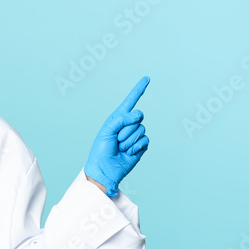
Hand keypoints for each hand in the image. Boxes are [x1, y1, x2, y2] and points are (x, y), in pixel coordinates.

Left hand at [84, 76, 150, 196]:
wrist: (105, 170)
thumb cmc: (101, 150)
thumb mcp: (107, 130)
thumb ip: (122, 119)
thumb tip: (138, 115)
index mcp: (118, 118)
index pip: (130, 101)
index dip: (138, 90)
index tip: (146, 79)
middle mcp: (128, 125)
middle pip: (138, 117)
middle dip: (126, 129)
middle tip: (117, 140)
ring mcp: (135, 136)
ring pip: (141, 129)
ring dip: (129, 140)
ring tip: (120, 148)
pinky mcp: (140, 146)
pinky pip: (145, 140)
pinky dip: (136, 147)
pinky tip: (128, 153)